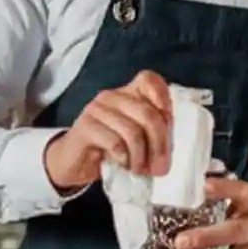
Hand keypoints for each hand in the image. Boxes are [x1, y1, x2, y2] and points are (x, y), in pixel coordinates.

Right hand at [43, 70, 172, 189]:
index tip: (169, 121)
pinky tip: (123, 164)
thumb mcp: (136, 137)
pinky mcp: (85, 127)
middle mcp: (111, 96)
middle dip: (159, 144)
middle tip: (160, 166)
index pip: (149, 79)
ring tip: (138, 169)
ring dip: (140, 156)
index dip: (163, 97)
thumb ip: (152, 132)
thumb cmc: (110, 149)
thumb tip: (173, 147)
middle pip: (147, 113)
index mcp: (127, 93)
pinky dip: (124, 158)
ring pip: (132, 131)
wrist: (74, 162)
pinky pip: (114, 142)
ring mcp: (96, 109)